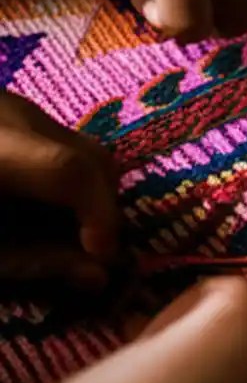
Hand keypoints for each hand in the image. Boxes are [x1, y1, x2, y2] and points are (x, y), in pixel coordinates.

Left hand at [0, 92, 118, 289]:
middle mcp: (10, 117)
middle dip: (100, 209)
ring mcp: (13, 107)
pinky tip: (34, 204)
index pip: (70, 170)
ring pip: (81, 148)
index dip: (99, 216)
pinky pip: (59, 142)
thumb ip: (32, 262)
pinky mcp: (12, 110)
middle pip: (89, 157)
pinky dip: (62, 177)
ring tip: (59, 230)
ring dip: (85, 193)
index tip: (100, 258)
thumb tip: (100, 276)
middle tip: (85, 251)